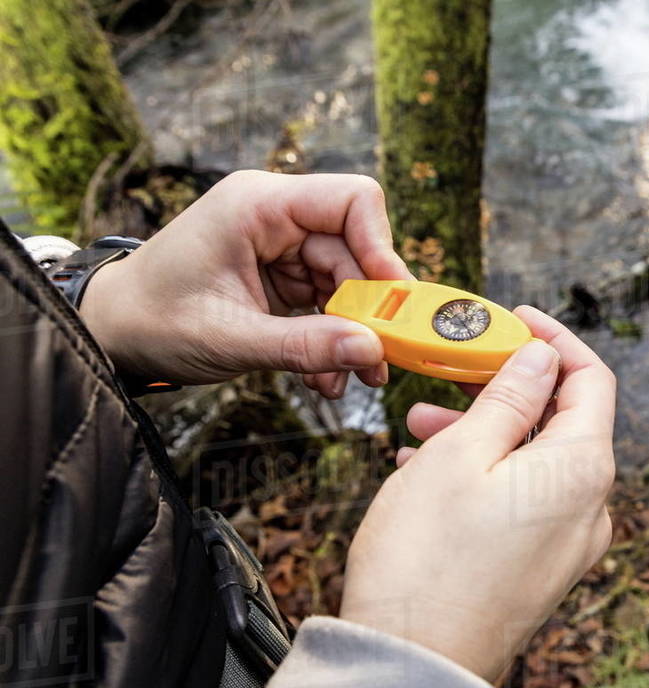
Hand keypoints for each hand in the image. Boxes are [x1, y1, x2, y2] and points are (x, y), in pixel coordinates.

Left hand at [79, 170, 411, 397]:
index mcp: (258, 205)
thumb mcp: (230, 339)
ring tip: (343, 380)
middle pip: (356, 251)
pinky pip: (326, 305)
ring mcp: (280, 249)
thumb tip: (371, 351)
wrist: (111, 334)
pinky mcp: (281, 278)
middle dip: (369, 311)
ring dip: (350, 335)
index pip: (351, 201)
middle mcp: (276, 218)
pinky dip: (329, 341)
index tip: (392, 303)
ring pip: (347, 284)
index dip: (381, 246)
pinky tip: (321, 376)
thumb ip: (304, 346)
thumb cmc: (152, 320)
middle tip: (378, 362)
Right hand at [340, 306, 616, 682]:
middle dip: (504, 390)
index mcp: (583, 470)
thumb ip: (510, 396)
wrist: (411, 668)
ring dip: (484, 434)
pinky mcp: (540, 572)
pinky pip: (523, 503)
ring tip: (417, 429)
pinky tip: (428, 474)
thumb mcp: (461, 453)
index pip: (591, 380)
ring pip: (534, 463)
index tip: (513, 320)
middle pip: (562, 422)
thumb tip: (542, 357)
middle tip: (448, 376)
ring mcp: (568, 546)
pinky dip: (485, 476)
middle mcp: (590, 509)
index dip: (554, 341)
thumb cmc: (428, 559)